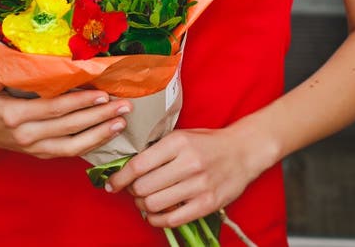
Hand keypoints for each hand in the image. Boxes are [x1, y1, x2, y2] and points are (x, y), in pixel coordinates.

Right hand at [0, 71, 131, 158]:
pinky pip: (70, 152)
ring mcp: (36, 148)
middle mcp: (27, 136)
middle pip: (70, 127)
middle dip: (99, 116)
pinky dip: (90, 144)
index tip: (102, 94)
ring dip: (100, 134)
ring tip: (121, 122)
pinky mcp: (41, 154)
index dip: (79, 103)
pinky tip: (107, 133)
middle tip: (123, 106)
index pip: (54, 109)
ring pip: (73, 146)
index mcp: (14, 117)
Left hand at [106, 121, 277, 229]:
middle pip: (144, 187)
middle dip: (133, 192)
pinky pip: (172, 219)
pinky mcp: (207, 204)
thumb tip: (129, 168)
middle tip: (135, 190)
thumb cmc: (208, 142)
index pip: (138, 165)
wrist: (243, 151)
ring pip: (155, 205)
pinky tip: (156, 214)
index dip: (120, 178)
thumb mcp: (182, 136)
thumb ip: (158, 149)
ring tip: (146, 201)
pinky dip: (158, 220)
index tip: (111, 185)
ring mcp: (198, 185)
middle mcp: (188, 163)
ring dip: (144, 206)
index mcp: (178, 142)